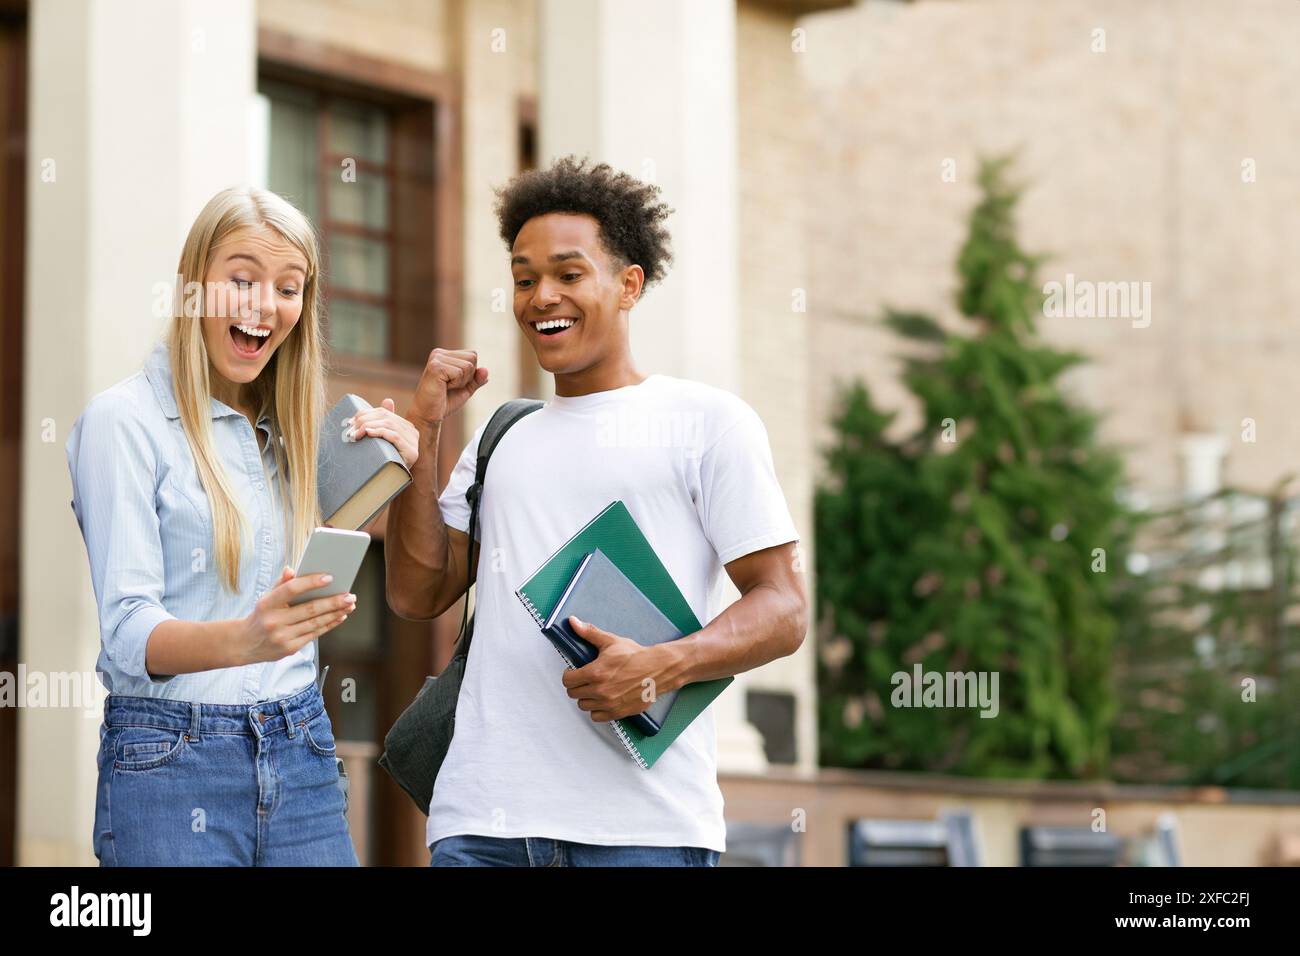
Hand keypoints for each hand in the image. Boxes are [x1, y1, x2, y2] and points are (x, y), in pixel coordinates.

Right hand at [234, 566, 356, 664]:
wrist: (244, 644)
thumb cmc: (261, 615)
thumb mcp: (265, 597)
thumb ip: (281, 584)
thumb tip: (292, 569)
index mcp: (266, 604)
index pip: (291, 589)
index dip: (311, 582)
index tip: (329, 577)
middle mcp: (274, 621)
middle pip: (310, 609)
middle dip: (333, 601)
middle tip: (350, 595)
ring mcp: (282, 636)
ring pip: (315, 623)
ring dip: (336, 613)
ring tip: (349, 605)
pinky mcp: (289, 648)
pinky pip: (314, 634)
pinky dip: (329, 624)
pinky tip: (340, 616)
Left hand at [348, 399, 418, 468]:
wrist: (393, 484)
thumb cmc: (385, 462)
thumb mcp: (382, 441)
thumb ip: (382, 423)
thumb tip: (388, 400)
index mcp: (405, 426)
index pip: (384, 412)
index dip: (365, 414)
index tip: (349, 422)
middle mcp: (412, 431)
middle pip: (385, 417)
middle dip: (364, 421)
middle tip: (349, 430)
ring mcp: (413, 441)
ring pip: (389, 425)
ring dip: (368, 427)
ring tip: (355, 434)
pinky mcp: (412, 451)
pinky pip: (394, 436)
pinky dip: (380, 432)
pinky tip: (368, 434)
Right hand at [409, 348, 488, 428]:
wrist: (428, 415)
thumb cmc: (444, 402)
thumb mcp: (466, 389)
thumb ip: (477, 379)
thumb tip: (486, 370)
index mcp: (445, 354)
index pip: (472, 355)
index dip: (471, 373)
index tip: (455, 383)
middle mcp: (439, 353)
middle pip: (472, 358)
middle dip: (467, 377)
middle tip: (451, 386)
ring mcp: (436, 359)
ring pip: (468, 366)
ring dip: (461, 382)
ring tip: (446, 387)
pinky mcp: (435, 367)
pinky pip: (459, 373)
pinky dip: (456, 384)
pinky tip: (443, 387)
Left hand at [561, 616, 672, 722]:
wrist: (657, 669)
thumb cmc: (635, 656)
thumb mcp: (611, 641)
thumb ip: (589, 633)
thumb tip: (573, 622)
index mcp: (595, 673)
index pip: (568, 680)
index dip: (569, 674)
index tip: (574, 672)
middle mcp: (600, 691)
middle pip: (573, 694)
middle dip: (577, 685)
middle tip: (584, 680)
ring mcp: (609, 703)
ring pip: (584, 706)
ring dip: (586, 698)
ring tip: (593, 689)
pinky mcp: (618, 712)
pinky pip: (596, 717)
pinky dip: (597, 710)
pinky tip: (602, 700)